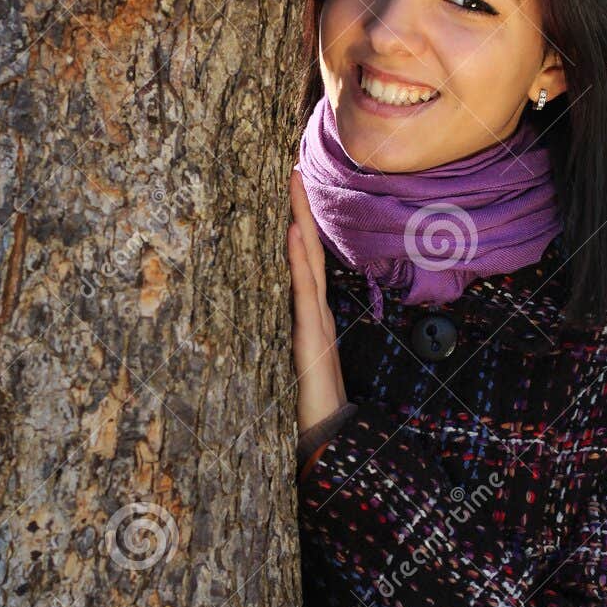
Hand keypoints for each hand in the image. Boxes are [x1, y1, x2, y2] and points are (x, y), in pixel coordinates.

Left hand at [288, 166, 347, 434]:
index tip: (291, 189)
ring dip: (300, 221)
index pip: (304, 262)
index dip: (300, 225)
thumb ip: (293, 340)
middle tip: (293, 167)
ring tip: (293, 183)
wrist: (327, 439)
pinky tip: (296, 232)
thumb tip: (280, 318)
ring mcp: (315, 321)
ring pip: (307, 262)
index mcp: (310, 315)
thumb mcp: (295, 364)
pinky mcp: (310, 336)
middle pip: (308, 251)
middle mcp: (315, 311)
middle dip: (301, 209)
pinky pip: (305, 290)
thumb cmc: (311, 406)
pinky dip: (302, 260)